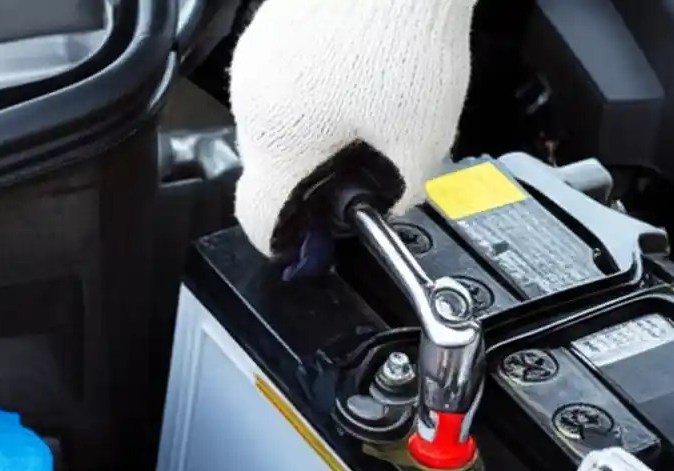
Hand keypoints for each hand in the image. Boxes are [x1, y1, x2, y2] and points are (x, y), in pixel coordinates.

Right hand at [229, 0, 478, 256]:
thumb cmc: (403, 34)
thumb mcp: (421, 141)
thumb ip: (400, 189)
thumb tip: (391, 203)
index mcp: (277, 139)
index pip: (255, 218)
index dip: (284, 242)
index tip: (305, 243)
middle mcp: (252, 97)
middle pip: (274, 166)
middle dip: (319, 176)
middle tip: (372, 165)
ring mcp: (258, 54)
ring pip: (284, 118)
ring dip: (324, 127)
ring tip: (382, 106)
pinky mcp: (276, 23)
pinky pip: (294, 76)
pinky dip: (327, 86)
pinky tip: (373, 70)